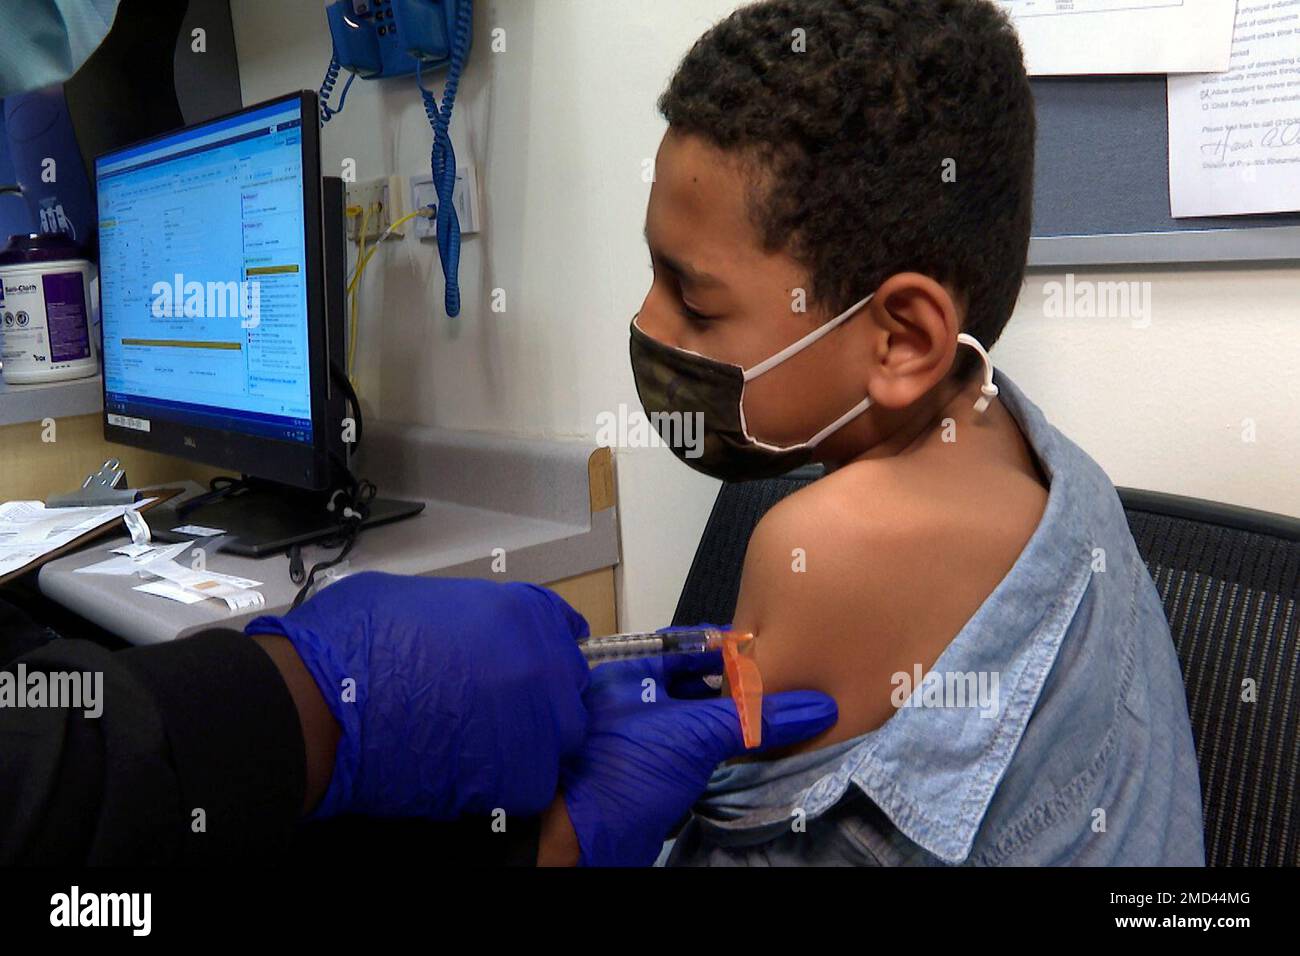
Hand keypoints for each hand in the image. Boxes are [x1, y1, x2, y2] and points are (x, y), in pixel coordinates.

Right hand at [245, 572, 589, 819]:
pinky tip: (470, 776)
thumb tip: (458, 623)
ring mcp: (536, 719)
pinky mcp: (520, 773)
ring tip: (480, 746)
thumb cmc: (351, 645)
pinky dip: (507, 784)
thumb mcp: (411, 596)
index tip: (526, 662)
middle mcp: (539, 660)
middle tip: (493, 709)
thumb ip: (459, 610)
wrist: (321, 705)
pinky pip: (534, 782)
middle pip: (565, 684)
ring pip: (559, 736)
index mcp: (517, 611)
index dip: (540, 646)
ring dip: (529, 741)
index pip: (561, 626)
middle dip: (538, 696)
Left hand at [560, 651, 837, 865]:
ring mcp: (637, 733)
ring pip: (693, 715)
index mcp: (629, 668)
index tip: (771, 649)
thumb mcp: (698, 734)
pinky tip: (751, 748)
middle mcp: (630, 694)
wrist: (585, 838)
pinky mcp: (647, 768)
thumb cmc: (627, 770)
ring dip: (729, 718)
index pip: (688, 644)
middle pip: (694, 679)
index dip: (729, 646)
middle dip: (735, 684)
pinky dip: (719, 745)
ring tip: (776, 715)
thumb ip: (756, 718)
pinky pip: (690, 746)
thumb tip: (817, 706)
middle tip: (782, 683)